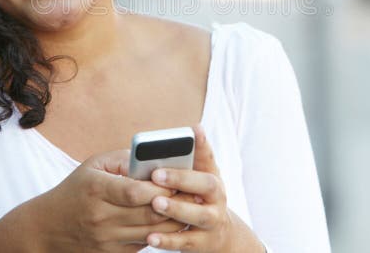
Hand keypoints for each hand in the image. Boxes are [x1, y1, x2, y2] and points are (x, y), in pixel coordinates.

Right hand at [27, 149, 187, 252]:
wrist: (49, 227)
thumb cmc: (76, 189)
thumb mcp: (94, 166)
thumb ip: (124, 160)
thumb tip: (155, 157)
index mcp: (96, 189)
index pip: (135, 191)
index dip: (160, 187)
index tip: (179, 180)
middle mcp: (100, 217)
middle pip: (148, 214)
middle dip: (175, 204)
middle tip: (195, 194)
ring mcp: (106, 239)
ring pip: (151, 232)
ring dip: (173, 221)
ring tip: (190, 208)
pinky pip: (143, 245)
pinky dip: (161, 234)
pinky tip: (172, 223)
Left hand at [145, 125, 263, 252]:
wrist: (219, 237)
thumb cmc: (200, 199)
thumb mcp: (201, 177)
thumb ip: (194, 156)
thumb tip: (194, 128)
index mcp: (213, 178)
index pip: (209, 158)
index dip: (202, 145)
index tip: (192, 131)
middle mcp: (217, 198)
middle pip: (207, 185)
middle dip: (182, 179)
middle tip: (157, 174)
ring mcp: (212, 222)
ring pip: (198, 215)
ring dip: (176, 209)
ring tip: (155, 203)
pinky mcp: (202, 244)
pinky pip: (185, 243)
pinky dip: (168, 241)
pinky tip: (150, 237)